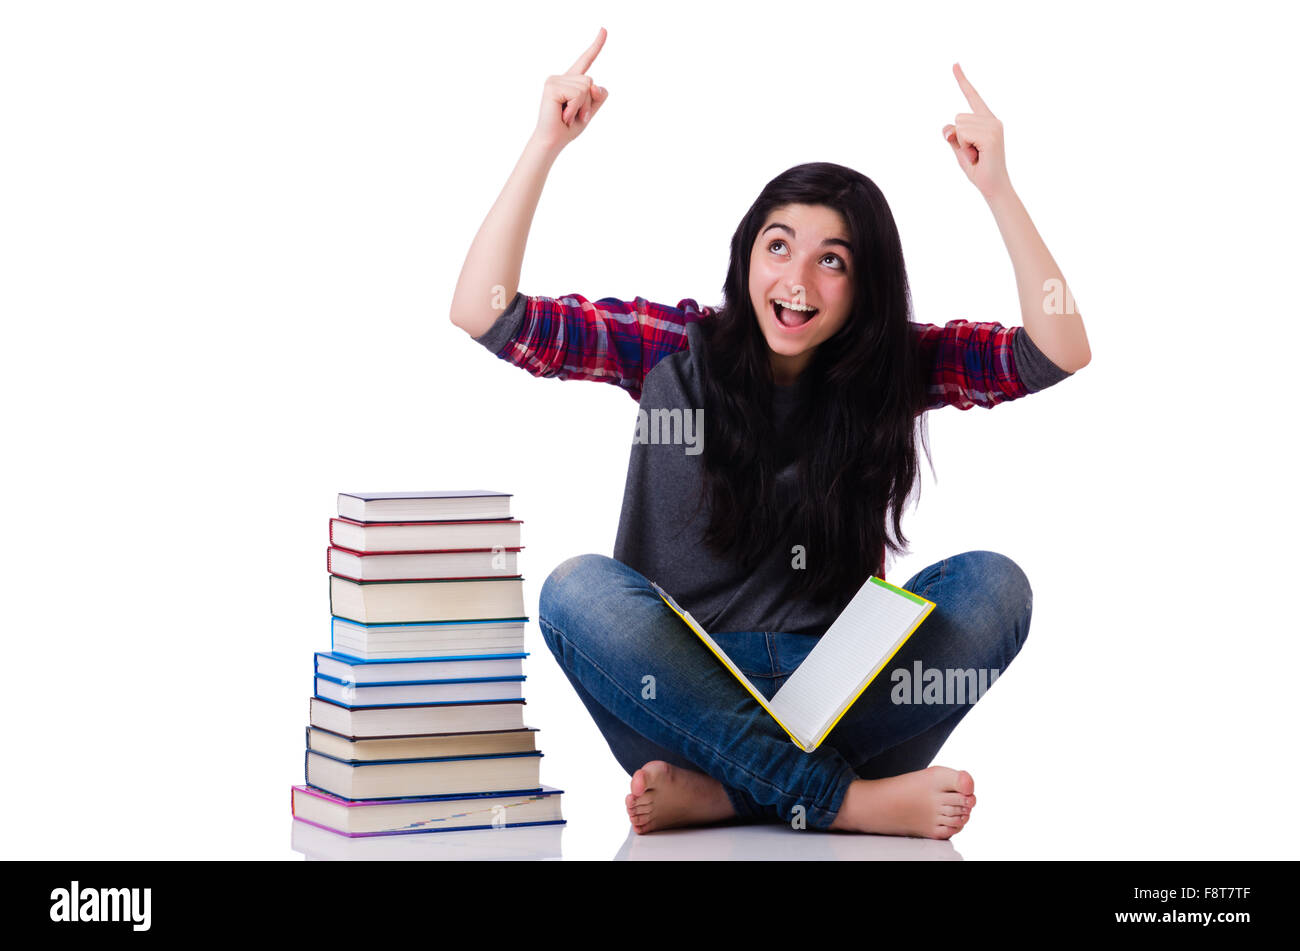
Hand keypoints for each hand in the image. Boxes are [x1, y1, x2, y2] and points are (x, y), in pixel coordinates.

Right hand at [531, 28, 609, 154]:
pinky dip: (574, 108)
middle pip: (590, 81)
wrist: (552, 141)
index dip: (596, 45)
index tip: (604, 29)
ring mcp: (554, 80)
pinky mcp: (551, 86)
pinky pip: (577, 93)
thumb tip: (594, 84)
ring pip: (585, 87)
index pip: (586, 60)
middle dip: (588, 103)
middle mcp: (562, 77)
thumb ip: (598, 95)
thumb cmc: (568, 127)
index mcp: (571, 81)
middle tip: (573, 115)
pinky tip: (563, 114)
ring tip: (567, 115)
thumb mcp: (590, 110)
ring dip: (581, 106)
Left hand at [941, 63, 1010, 199]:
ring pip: (958, 126)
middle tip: (973, 152)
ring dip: (962, 144)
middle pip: (957, 118)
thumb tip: (947, 129)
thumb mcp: (960, 149)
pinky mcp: (991, 135)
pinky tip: (977, 155)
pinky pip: (963, 135)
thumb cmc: (978, 168)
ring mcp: (993, 126)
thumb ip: (953, 135)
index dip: (962, 80)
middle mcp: (992, 119)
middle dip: (958, 138)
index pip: (972, 96)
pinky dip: (965, 148)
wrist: (993, 186)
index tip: (954, 64)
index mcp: (986, 120)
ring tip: (976, 154)